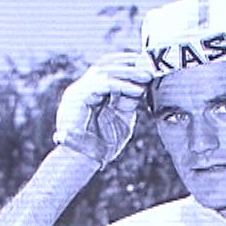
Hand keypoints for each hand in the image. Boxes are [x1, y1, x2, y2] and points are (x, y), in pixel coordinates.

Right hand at [54, 52, 151, 166]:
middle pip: (105, 66)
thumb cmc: (100, 145)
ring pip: (104, 72)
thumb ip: (128, 102)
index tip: (146, 64)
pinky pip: (102, 85)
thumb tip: (142, 86)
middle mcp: (81, 88)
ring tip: (147, 76)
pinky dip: (122, 86)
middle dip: (129, 64)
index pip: (106, 68)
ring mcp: (77, 92)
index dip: (126, 63)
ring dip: (128, 73)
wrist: (82, 161)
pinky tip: (137, 91)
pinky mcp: (77, 98)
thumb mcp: (121, 119)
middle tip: (149, 66)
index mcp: (89, 92)